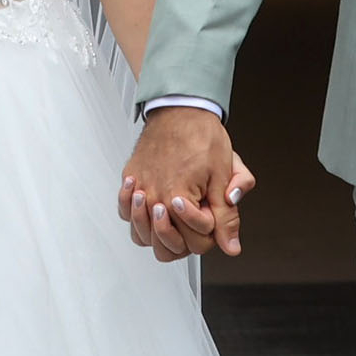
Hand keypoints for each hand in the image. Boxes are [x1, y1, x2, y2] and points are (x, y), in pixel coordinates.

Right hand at [118, 104, 246, 260]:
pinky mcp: (131, 178)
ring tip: (170, 217)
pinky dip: (133, 215)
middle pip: (165, 247)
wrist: (181, 108)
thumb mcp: (223, 176)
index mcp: (179, 199)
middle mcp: (154, 197)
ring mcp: (139, 188)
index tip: (212, 212)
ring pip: (141, 235)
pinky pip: (124, 211)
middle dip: (184, 240)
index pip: (195, 243)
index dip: (210, 232)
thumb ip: (226, 216)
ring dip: (157, 233)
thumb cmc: (202, 136)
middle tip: (193, 221)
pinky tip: (147, 206)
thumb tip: (231, 246)